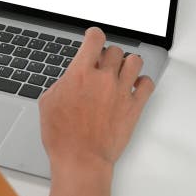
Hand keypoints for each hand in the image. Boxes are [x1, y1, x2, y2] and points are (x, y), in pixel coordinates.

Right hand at [39, 27, 153, 172]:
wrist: (80, 159)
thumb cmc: (62, 136)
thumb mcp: (48, 102)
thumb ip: (62, 83)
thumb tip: (70, 78)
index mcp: (80, 73)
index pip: (94, 39)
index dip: (94, 35)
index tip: (94, 38)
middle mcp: (103, 78)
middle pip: (115, 50)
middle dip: (108, 55)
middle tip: (103, 65)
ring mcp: (121, 92)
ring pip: (134, 61)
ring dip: (127, 64)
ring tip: (121, 73)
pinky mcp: (134, 107)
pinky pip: (147, 84)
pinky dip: (142, 82)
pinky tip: (134, 87)